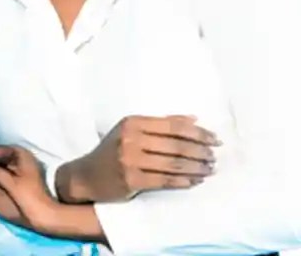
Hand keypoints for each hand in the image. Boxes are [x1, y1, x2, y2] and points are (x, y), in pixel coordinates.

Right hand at [56, 115, 218, 202]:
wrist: (86, 176)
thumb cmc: (113, 151)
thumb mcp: (132, 131)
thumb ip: (162, 124)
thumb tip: (194, 119)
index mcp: (134, 122)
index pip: (174, 126)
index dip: (198, 133)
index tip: (215, 139)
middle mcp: (131, 139)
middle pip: (176, 144)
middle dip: (200, 151)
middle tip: (214, 156)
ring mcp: (130, 160)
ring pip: (173, 163)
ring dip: (196, 167)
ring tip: (209, 169)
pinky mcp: (131, 180)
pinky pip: (165, 180)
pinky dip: (183, 181)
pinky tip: (194, 180)